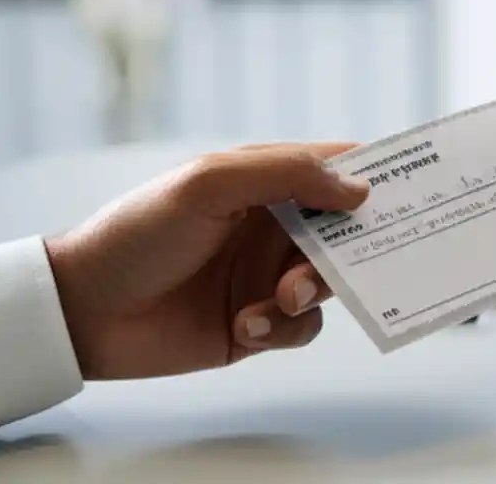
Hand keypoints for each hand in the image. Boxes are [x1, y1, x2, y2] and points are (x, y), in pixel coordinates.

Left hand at [44, 144, 368, 379]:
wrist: (82, 311)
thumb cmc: (139, 232)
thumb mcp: (211, 184)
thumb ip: (289, 174)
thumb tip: (360, 190)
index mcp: (265, 181)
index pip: (337, 168)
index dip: (376, 176)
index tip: (413, 190)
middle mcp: (273, 226)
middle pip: (345, 233)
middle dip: (349, 250)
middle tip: (337, 261)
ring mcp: (266, 275)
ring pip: (329, 284)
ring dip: (309, 292)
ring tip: (276, 299)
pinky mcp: (257, 322)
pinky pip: (301, 327)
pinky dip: (280, 327)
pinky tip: (242, 324)